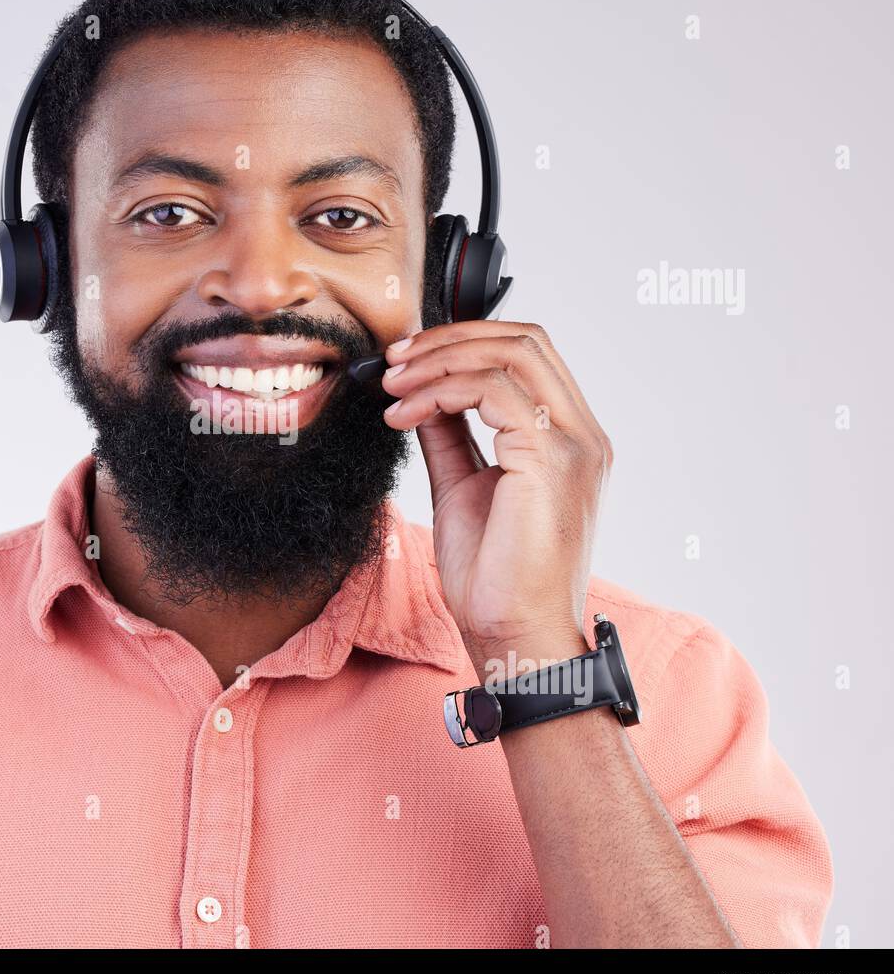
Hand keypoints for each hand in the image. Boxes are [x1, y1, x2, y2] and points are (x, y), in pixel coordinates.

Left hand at [380, 320, 612, 674]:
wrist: (514, 634)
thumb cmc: (495, 576)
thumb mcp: (461, 486)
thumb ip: (450, 435)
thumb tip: (423, 393)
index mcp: (567, 438)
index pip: (528, 353)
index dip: (465, 340)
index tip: (406, 358)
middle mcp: (581, 435)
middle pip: (524, 339)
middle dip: (449, 339)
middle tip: (394, 361)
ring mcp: (573, 445)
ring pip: (510, 355)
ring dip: (437, 362)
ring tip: (391, 387)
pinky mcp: (552, 460)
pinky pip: (492, 392)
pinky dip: (438, 392)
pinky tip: (402, 416)